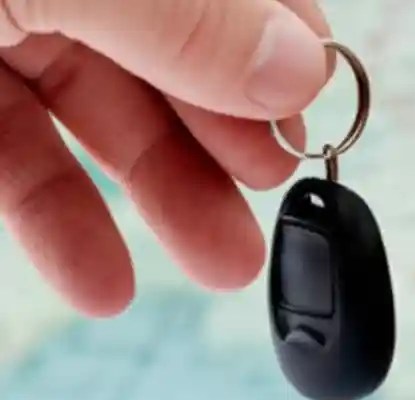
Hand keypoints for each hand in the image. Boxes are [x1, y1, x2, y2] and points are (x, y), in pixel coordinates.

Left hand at [0, 0, 330, 316]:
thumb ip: (183, 16)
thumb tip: (296, 70)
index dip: (275, 29)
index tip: (310, 93)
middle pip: (168, 52)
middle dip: (231, 132)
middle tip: (274, 188)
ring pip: (96, 114)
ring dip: (168, 197)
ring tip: (226, 264)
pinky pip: (10, 158)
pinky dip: (61, 223)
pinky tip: (103, 284)